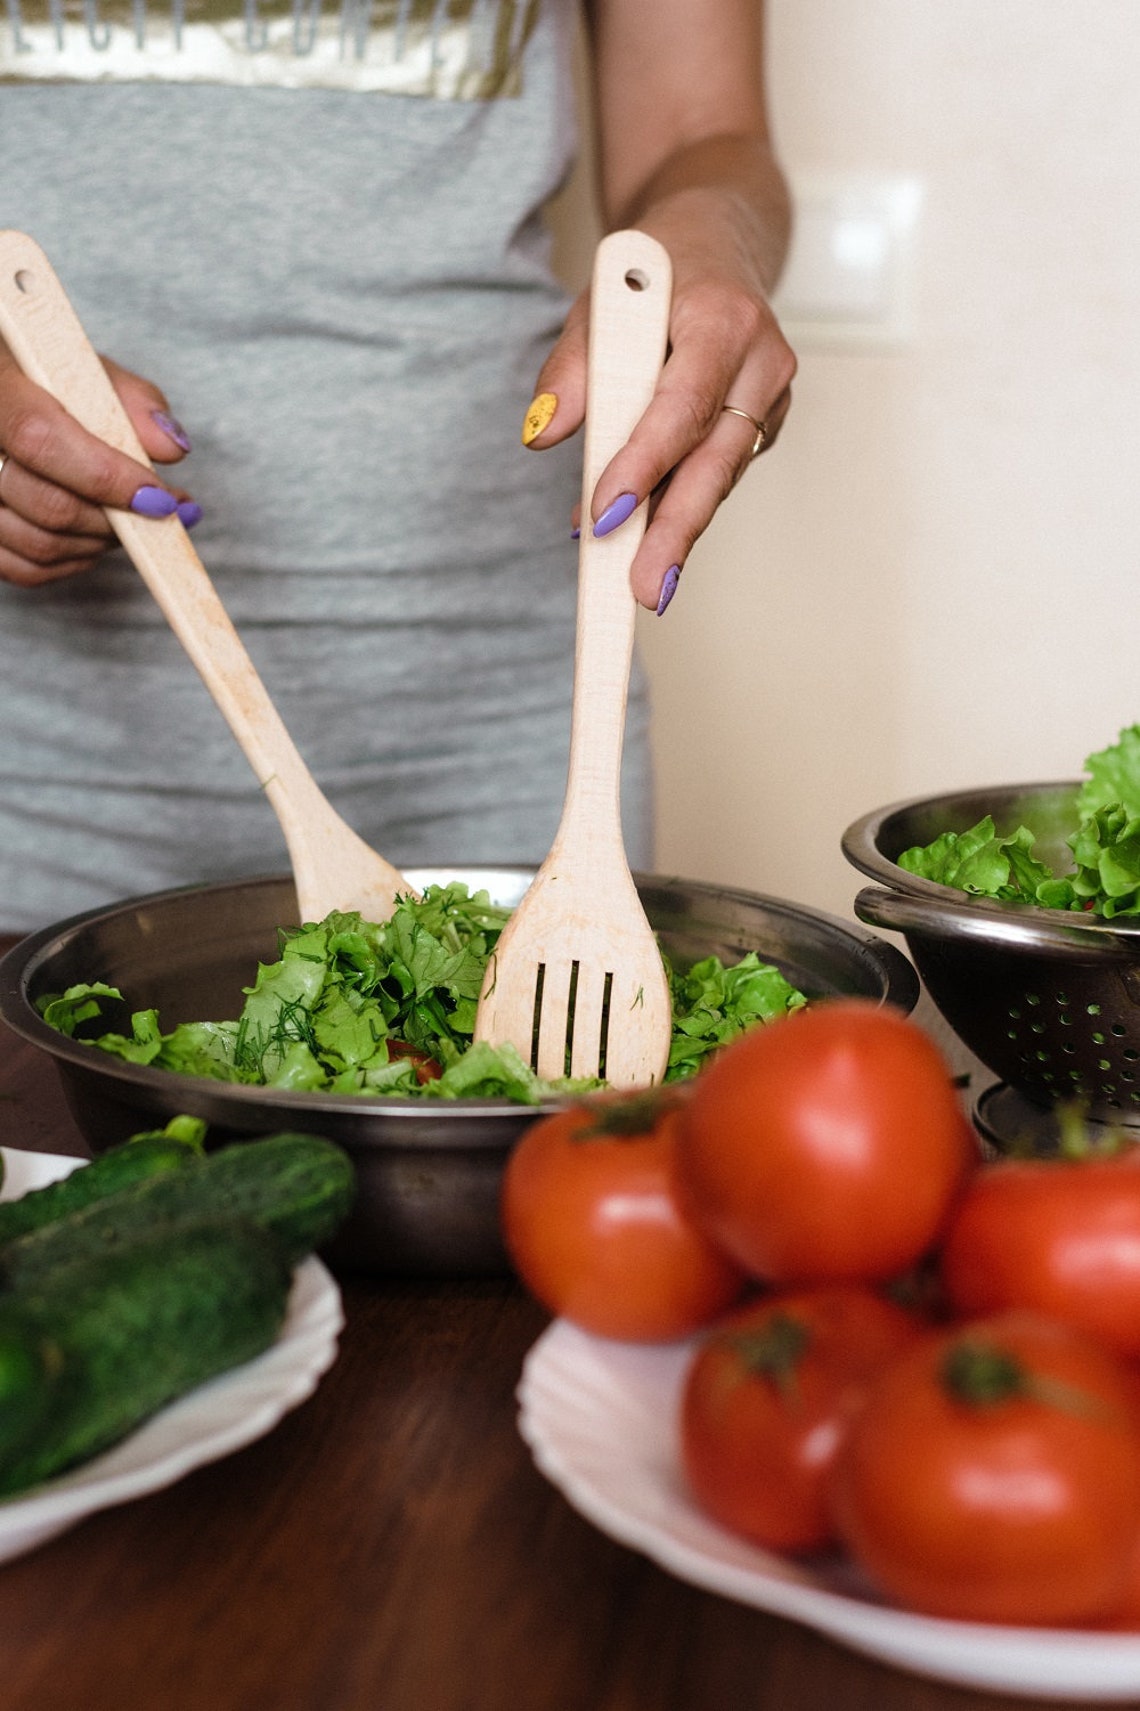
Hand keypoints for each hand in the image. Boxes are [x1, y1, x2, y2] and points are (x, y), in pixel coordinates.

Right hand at [0, 339, 199, 586]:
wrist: (6, 393)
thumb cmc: (45, 377)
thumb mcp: (86, 370)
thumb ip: (132, 401)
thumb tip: (171, 448)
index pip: (41, 439)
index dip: (107, 476)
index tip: (160, 496)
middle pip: (48, 504)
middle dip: (118, 519)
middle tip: (162, 509)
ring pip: (41, 545)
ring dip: (102, 542)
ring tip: (130, 518)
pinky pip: (27, 570)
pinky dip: (74, 561)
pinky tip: (95, 536)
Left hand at [521, 196, 794, 613]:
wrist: (718, 242)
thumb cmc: (656, 272)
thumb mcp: (598, 300)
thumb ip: (571, 368)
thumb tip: (544, 433)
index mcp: (724, 318)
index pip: (684, 405)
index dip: (645, 465)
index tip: (605, 514)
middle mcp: (762, 361)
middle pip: (716, 461)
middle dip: (675, 530)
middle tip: (643, 588)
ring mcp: (771, 397)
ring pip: (720, 477)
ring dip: (673, 529)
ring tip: (636, 579)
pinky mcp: (763, 423)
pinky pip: (719, 472)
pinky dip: (679, 505)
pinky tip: (644, 536)